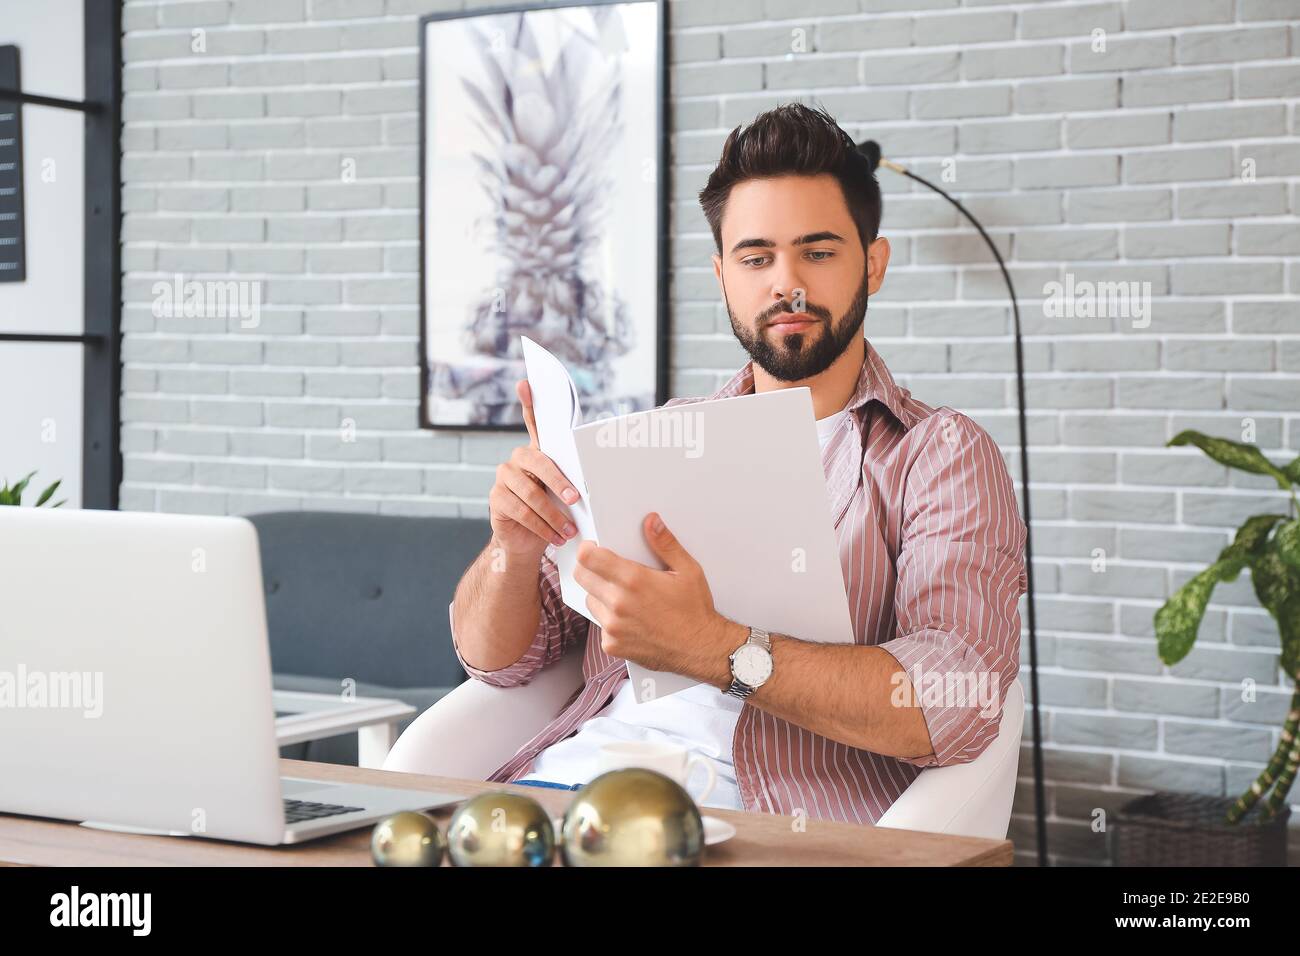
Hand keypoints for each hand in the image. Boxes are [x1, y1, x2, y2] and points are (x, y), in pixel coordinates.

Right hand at [487, 379, 581, 557]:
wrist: (528, 542)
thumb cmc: (553, 512)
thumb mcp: (566, 494)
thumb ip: (575, 479)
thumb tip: (601, 472)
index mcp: (538, 452)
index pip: (533, 422)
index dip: (528, 402)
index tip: (526, 382)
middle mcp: (517, 459)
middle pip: (538, 462)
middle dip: (559, 482)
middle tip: (576, 499)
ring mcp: (504, 477)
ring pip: (530, 492)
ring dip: (553, 514)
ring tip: (569, 530)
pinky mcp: (496, 498)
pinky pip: (520, 510)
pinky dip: (541, 526)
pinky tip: (554, 536)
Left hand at [573, 512, 742, 684]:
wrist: (701, 649)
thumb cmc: (695, 611)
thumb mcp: (688, 570)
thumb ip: (666, 544)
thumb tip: (652, 522)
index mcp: (634, 580)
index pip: (589, 558)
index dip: (587, 549)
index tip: (593, 547)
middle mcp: (619, 603)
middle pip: (582, 577)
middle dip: (589, 568)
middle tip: (605, 568)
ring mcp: (613, 626)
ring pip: (590, 600)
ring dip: (600, 594)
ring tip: (624, 595)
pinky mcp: (613, 644)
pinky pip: (600, 625)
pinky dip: (609, 619)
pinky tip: (629, 617)